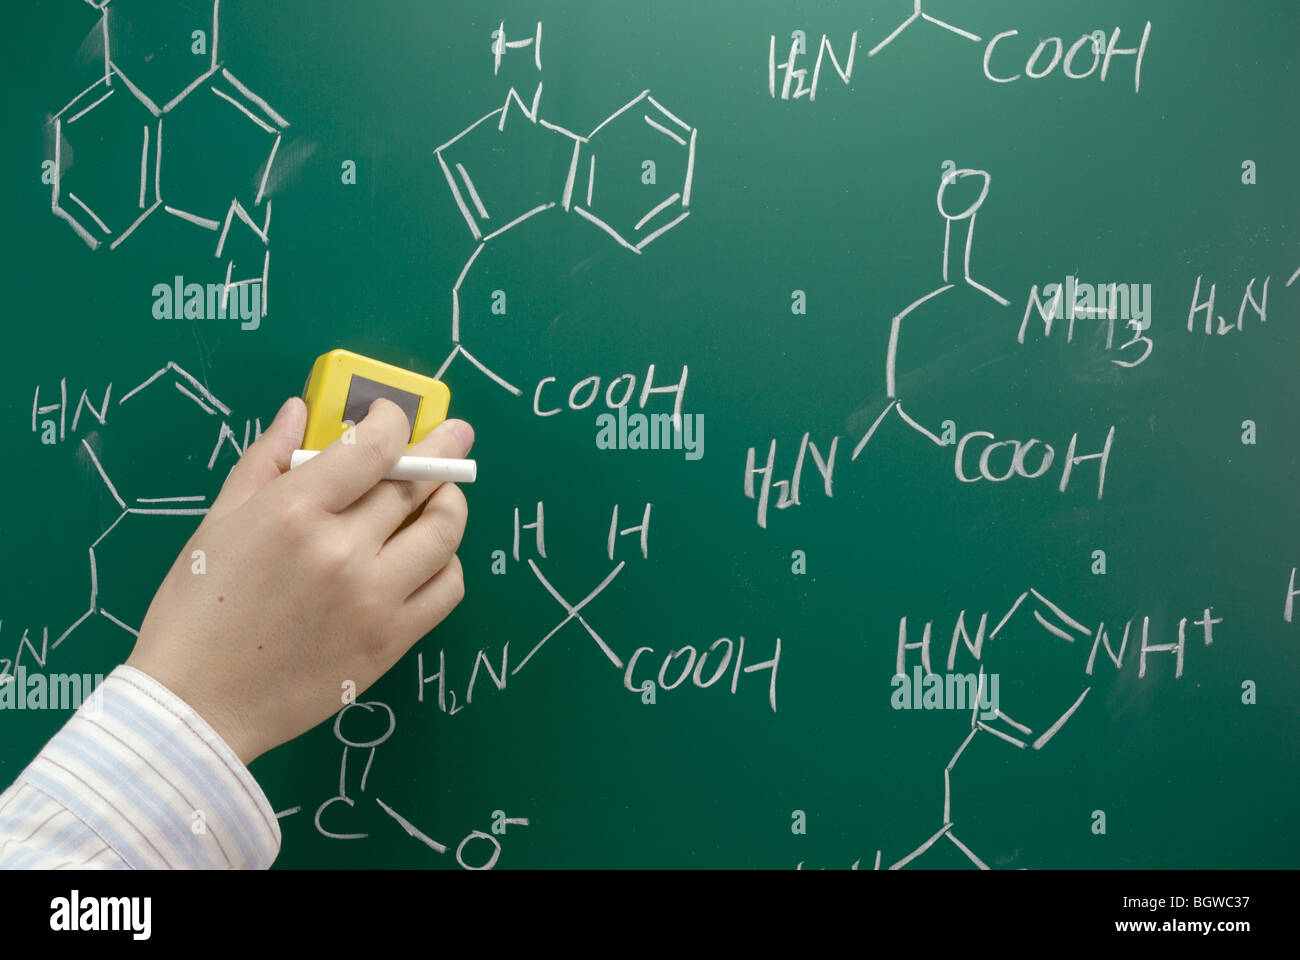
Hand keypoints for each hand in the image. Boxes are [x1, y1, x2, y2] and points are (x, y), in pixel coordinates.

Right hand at [126, 396, 472, 763]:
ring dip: (450, 505)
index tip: (395, 416)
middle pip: (416, 485)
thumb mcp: (218, 523)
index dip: (395, 420)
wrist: (197, 704)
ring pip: (444, 533)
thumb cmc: (197, 611)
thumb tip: (300, 410)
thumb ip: (265, 460)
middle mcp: (341, 550)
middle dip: (441, 449)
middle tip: (454, 436)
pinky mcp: (391, 640)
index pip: (373, 447)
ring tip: (443, 497)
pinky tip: (428, 556)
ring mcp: (373, 598)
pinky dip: (446, 564)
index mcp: (294, 512)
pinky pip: (447, 589)